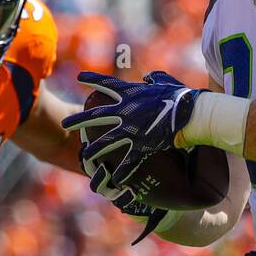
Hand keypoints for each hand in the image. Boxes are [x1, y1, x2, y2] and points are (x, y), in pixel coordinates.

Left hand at [62, 70, 202, 193]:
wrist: (190, 114)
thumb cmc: (181, 97)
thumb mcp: (166, 82)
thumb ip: (155, 78)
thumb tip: (148, 77)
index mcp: (131, 93)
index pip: (106, 84)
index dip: (92, 80)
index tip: (79, 77)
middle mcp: (125, 110)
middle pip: (96, 116)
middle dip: (79, 120)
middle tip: (65, 123)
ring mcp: (131, 129)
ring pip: (105, 141)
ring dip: (93, 150)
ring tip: (83, 155)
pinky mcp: (140, 145)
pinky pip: (127, 160)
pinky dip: (121, 170)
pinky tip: (113, 178)